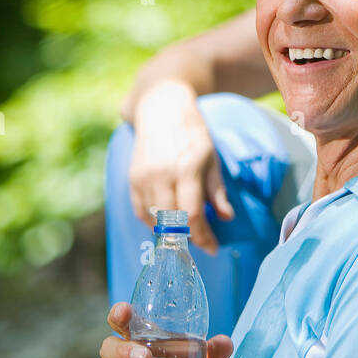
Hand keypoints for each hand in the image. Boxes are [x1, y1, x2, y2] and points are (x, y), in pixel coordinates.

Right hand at [128, 80, 229, 254]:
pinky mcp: (131, 179)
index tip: (213, 248)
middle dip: (189, 238)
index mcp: (186, 169)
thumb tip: (226, 219)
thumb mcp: (212, 159)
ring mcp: (143, 178)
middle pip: (171, 222)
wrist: (161, 108)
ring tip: (187, 234)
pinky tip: (166, 223)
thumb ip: (217, 191)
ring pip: (154, 220)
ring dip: (170, 232)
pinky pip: (140, 211)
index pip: (192, 215)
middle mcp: (161, 175)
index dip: (203, 237)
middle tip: (202, 242)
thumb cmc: (192, 134)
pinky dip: (153, 222)